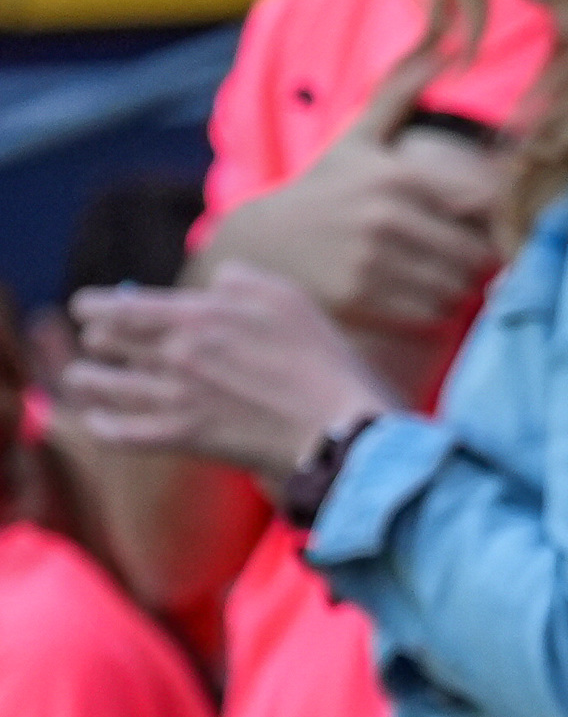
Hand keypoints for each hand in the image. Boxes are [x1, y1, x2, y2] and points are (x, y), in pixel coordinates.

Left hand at [62, 265, 391, 482]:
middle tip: (97, 344)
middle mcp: (175, 353)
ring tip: (80, 379)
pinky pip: (123, 434)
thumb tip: (214, 280)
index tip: (86, 308)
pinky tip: (96, 422)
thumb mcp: (289, 299)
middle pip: (106, 342)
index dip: (95, 305)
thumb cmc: (322, 361)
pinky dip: (104, 427)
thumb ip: (242, 279)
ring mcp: (177, 397)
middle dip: (98, 340)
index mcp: (197, 315)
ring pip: (103, 386)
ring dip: (86, 380)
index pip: (120, 305)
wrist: (339, 427)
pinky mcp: (185, 437)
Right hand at [203, 56, 506, 334]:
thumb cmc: (322, 192)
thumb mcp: (357, 139)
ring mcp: (373, 261)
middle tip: (450, 257)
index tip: (478, 226)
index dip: (493, 223)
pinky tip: (405, 296)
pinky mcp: (362, 300)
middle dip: (472, 261)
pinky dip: (429, 314)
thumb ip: (400, 94)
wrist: (260, 245)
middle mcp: (387, 217)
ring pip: (457, 289)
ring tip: (424, 275)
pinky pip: (431, 317)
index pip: (486, 209)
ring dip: (452, 289)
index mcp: (398, 177)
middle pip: (477, 255)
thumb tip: (443, 45)